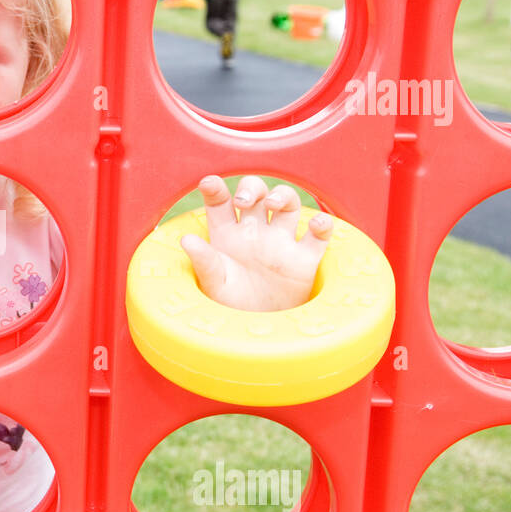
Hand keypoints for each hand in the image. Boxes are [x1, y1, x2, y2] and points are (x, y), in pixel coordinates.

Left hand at [179, 175, 333, 311]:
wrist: (257, 329)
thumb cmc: (230, 304)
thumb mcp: (213, 282)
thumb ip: (203, 261)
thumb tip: (187, 240)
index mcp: (227, 234)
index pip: (221, 202)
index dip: (216, 188)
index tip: (209, 183)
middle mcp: (254, 231)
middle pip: (257, 194)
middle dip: (252, 187)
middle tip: (243, 200)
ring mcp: (281, 242)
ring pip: (288, 204)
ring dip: (283, 195)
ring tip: (272, 204)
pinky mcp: (304, 258)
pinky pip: (318, 235)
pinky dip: (324, 225)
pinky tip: (318, 224)